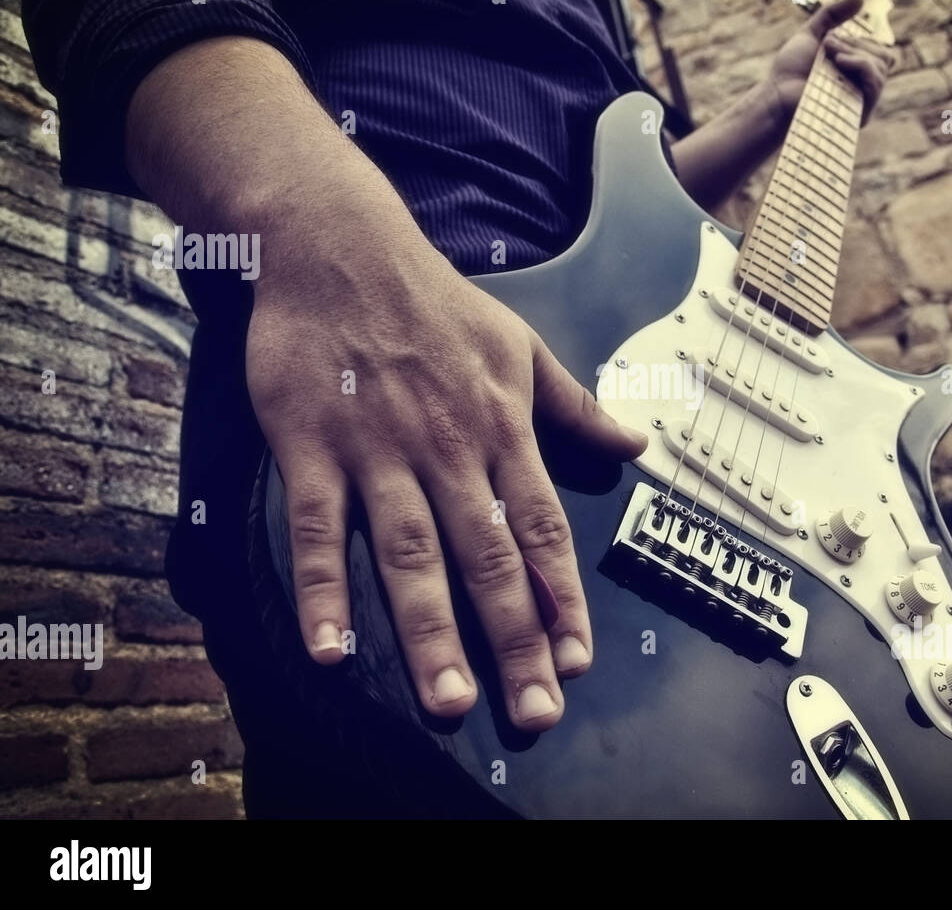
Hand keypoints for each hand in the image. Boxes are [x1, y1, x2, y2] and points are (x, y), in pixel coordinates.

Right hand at [245, 235, 647, 731]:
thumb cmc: (436, 302)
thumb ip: (576, 404)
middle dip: (514, 639)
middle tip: (533, 710)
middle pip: (488, 557)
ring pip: (411, 553)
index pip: (542, 530)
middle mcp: (449, 448)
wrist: (342, 246)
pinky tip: (332, 646)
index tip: (576, 659)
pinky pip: (320, 527)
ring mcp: (379, 450)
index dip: (562, 599)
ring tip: (447, 699)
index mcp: (503, 429)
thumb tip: (635, 444)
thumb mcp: (523, 346)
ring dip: (430, 630)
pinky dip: (324, 587)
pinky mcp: (312, 445)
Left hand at [767, 0, 896, 125]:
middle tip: (828, 46)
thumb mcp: (813, 33)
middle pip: (883, 56)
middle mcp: (863, 85)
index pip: (878, 49)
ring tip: (830, 55)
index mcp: (856, 68)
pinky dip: (861, 65)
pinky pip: (875, 83)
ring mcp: (862, 100)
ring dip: (856, 53)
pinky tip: (840, 62)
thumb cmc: (791, 69)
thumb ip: (834, 14)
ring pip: (881, 67)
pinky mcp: (859, 112)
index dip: (860, 39)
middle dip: (857, 44)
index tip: (831, 38)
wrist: (777, 94)